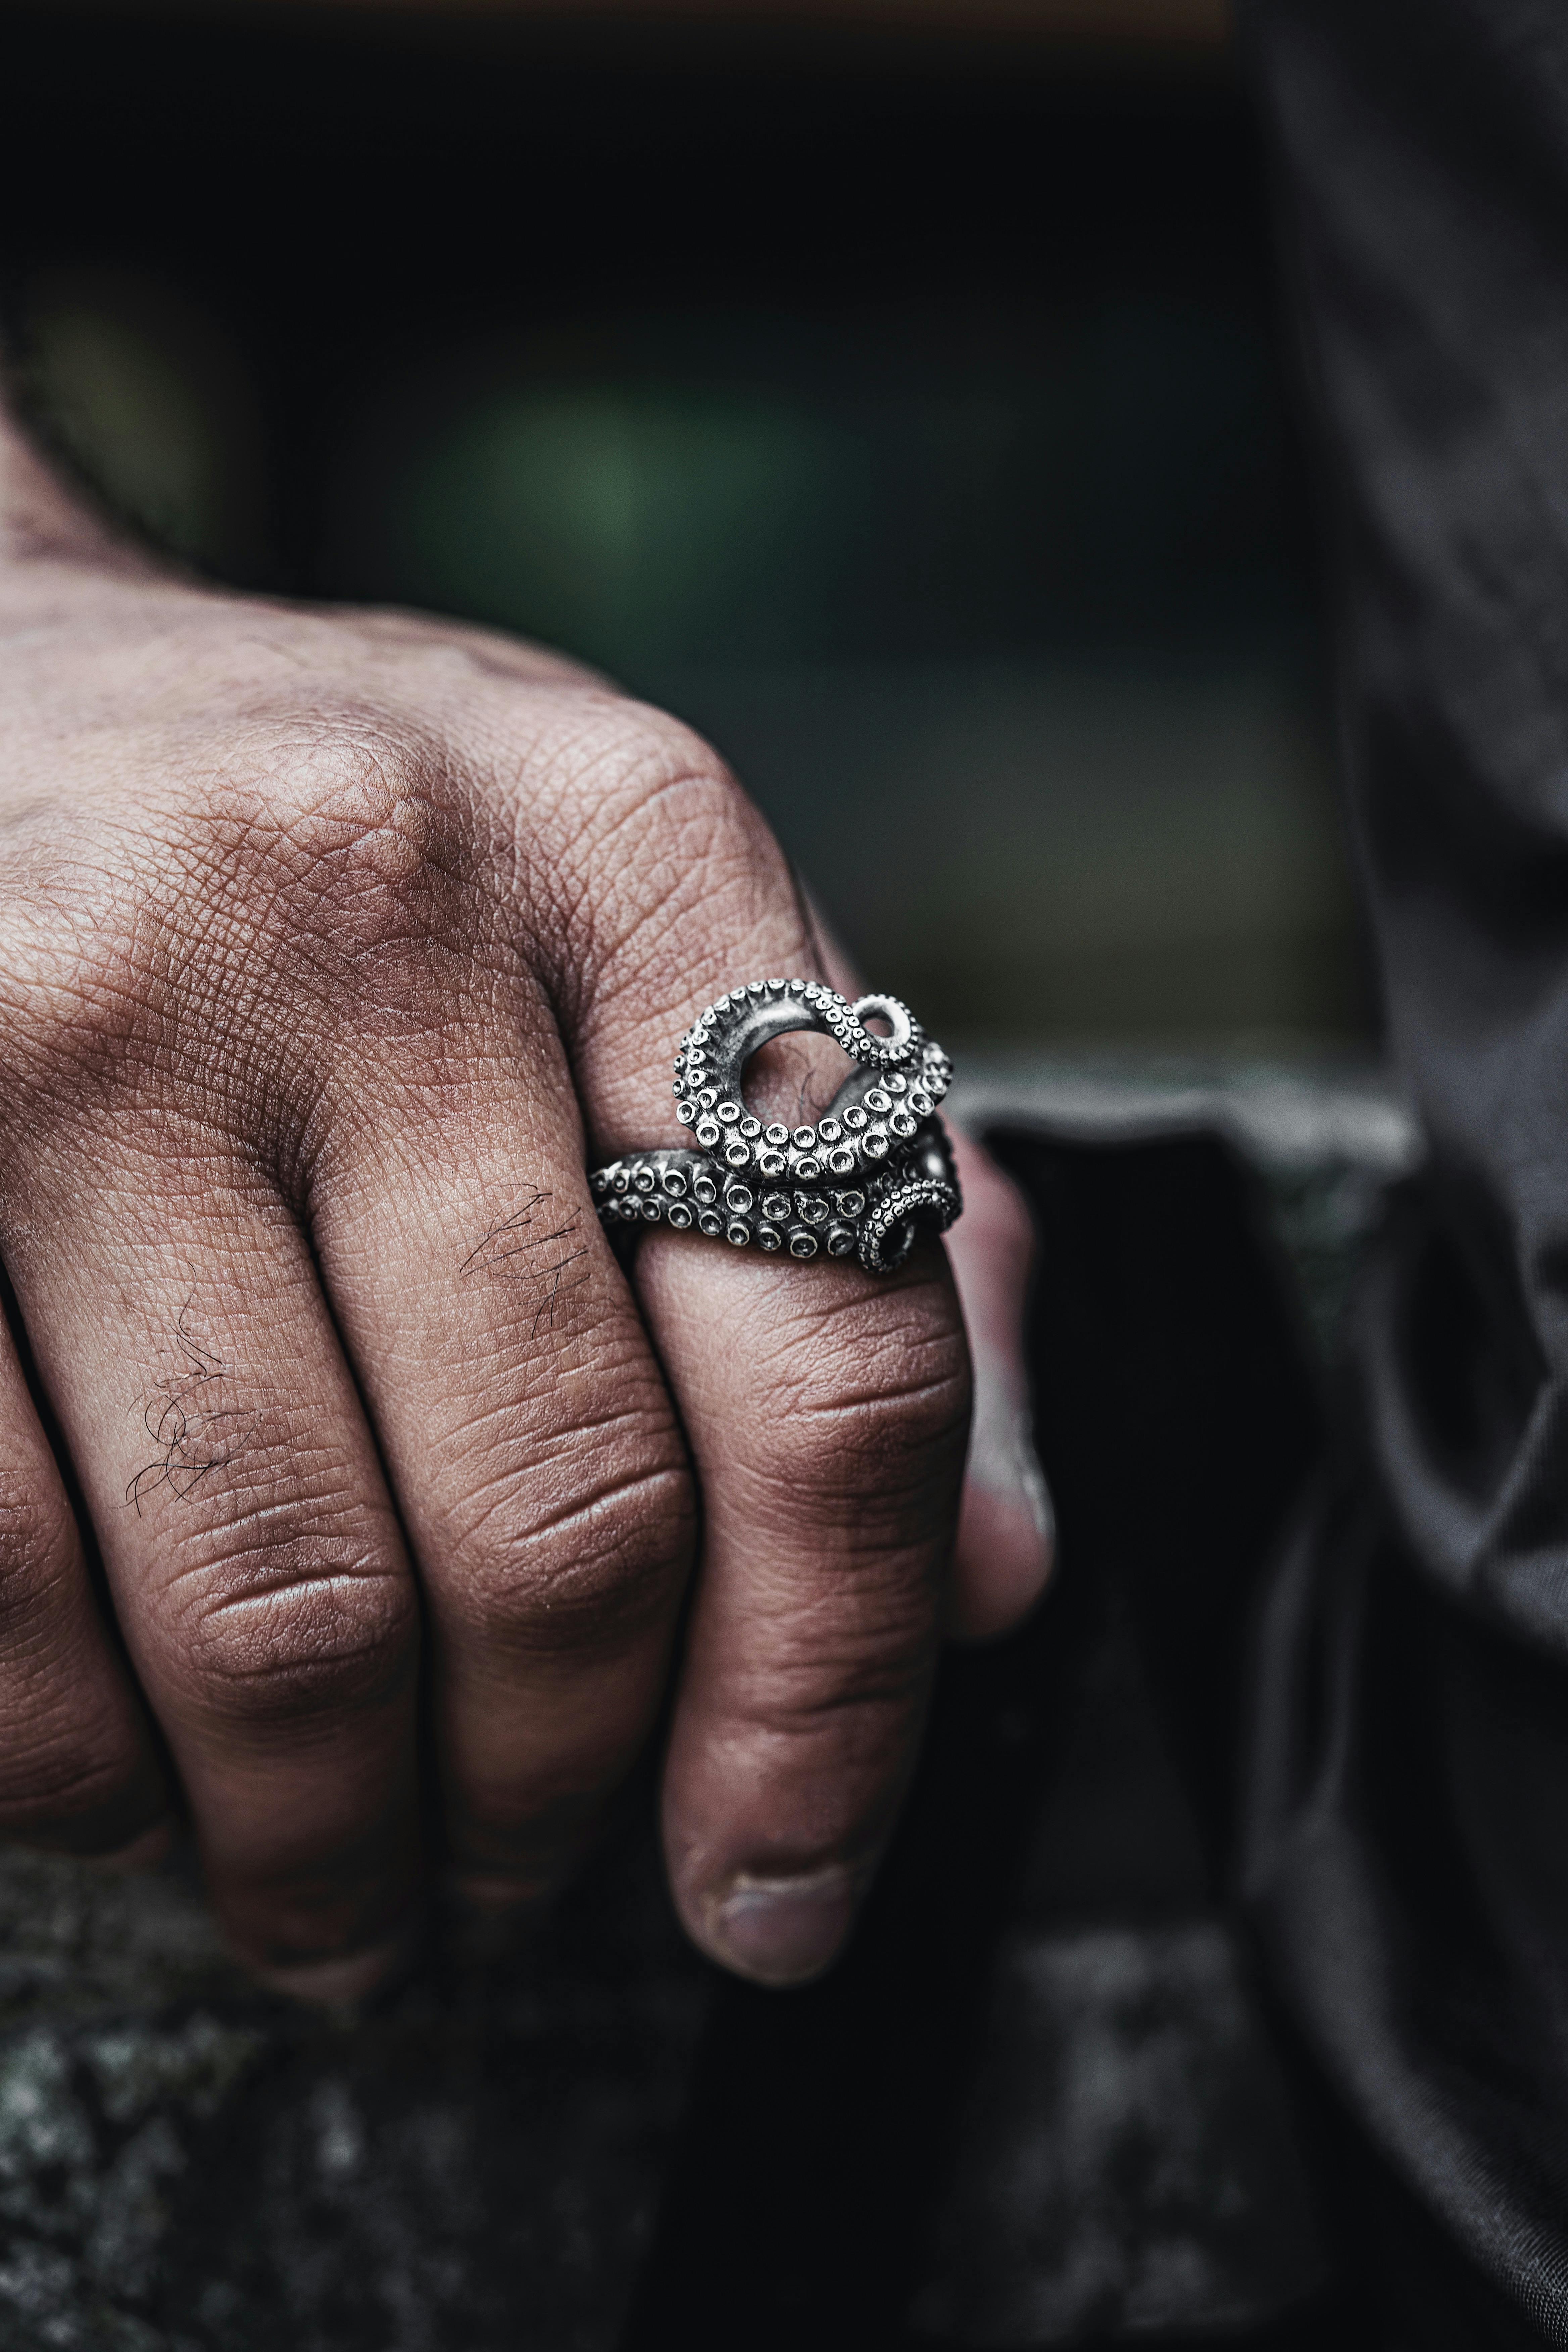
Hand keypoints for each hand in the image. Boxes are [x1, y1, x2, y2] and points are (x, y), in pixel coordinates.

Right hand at [0, 448, 1048, 1993]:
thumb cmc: (349, 862)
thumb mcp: (642, 942)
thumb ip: (851, 1236)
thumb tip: (994, 1576)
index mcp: (625, 851)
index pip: (833, 1355)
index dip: (838, 1685)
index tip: (787, 1878)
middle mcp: (362, 904)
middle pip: (558, 1523)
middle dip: (550, 1798)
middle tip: (516, 1873)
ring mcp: (75, 1019)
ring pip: (275, 1614)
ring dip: (324, 1837)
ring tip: (339, 1873)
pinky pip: (0, 1599)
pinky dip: (82, 1766)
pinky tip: (138, 1762)